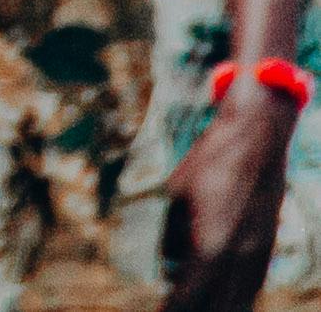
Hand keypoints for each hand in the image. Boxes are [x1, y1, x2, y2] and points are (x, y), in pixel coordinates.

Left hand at [163, 82, 297, 311]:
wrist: (255, 143)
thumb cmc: (208, 165)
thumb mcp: (175, 196)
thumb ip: (172, 236)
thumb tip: (169, 268)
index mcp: (209, 246)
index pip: (187, 297)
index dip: (171, 311)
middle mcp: (237, 258)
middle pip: (217, 308)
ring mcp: (258, 257)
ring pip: (239, 304)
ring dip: (218, 309)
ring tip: (192, 307)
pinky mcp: (268, 250)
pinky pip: (252, 289)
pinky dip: (237, 301)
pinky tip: (223, 302)